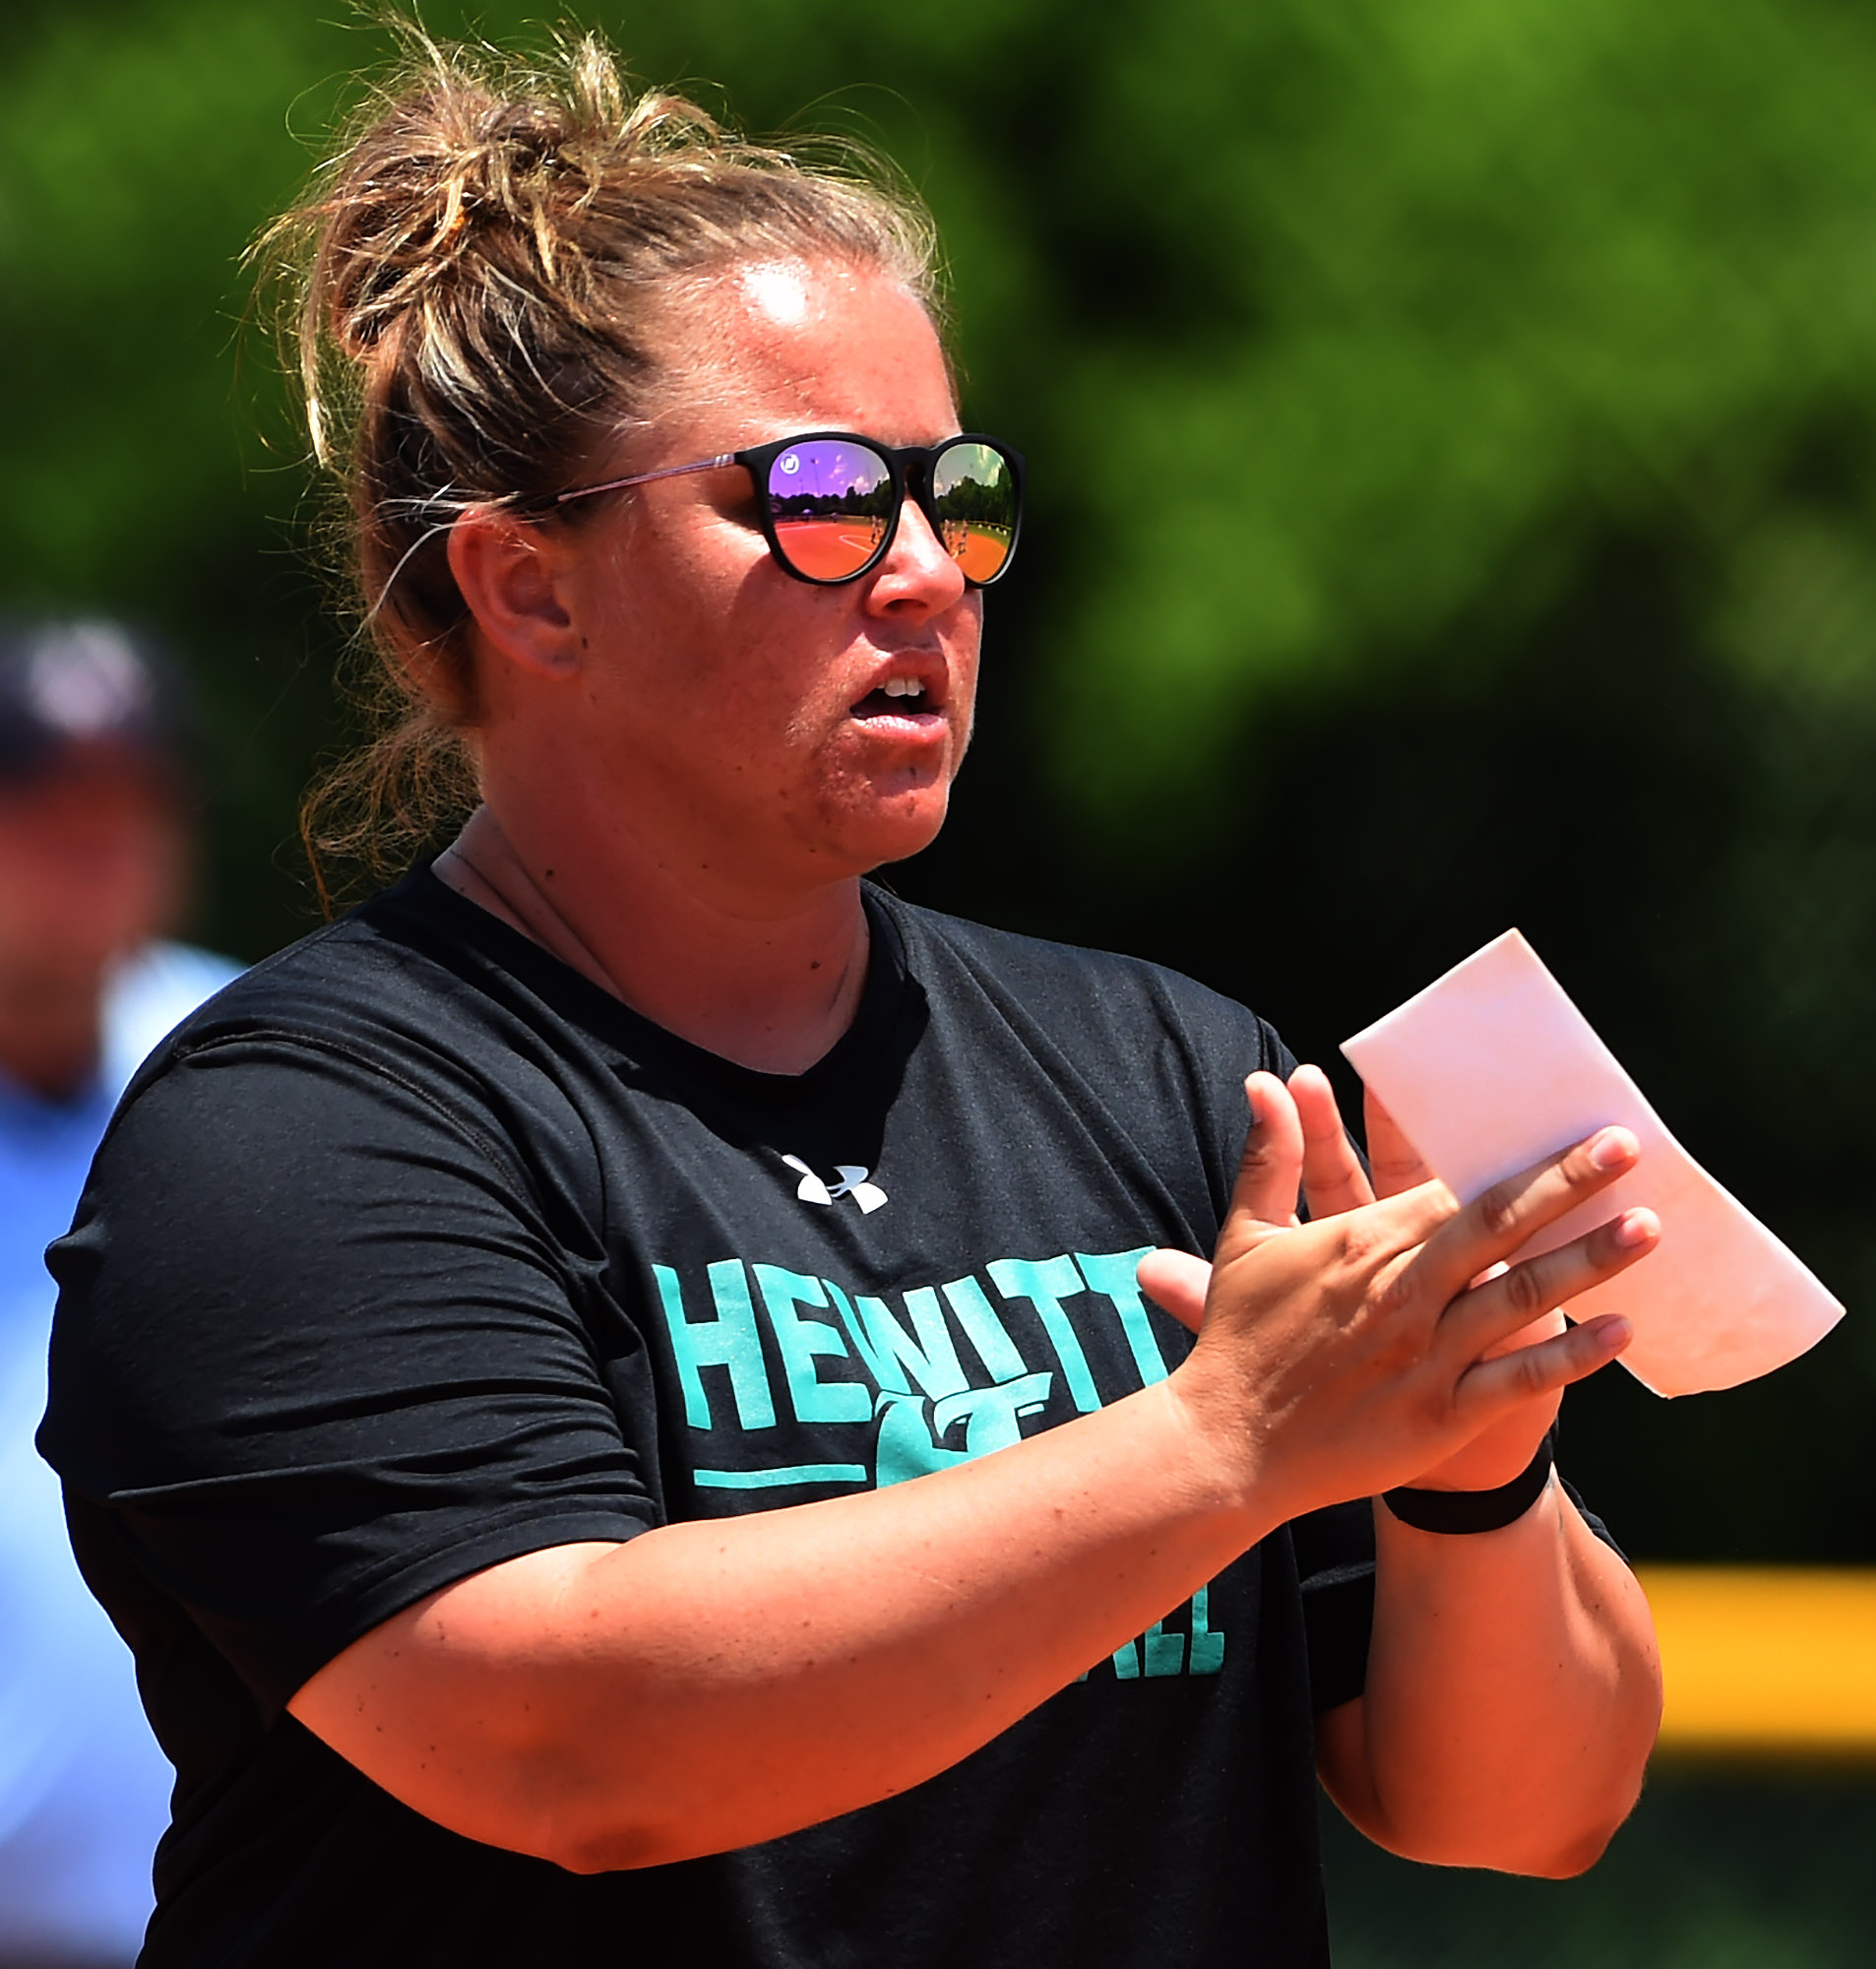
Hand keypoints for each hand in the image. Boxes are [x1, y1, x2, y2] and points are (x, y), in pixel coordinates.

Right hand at [1138, 1071, 1656, 1522]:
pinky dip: (1572, 1357)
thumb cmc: (1240, 1338)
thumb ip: (1270, 1158)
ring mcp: (1425, 1355)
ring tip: (1647, 1229)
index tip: (1560, 1129)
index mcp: (1361, 1242)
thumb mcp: (1246, 1238)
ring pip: (1520, 1297)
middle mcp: (1402, 1292)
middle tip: (1628, 1147)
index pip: (1451, 1185)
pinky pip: (1517, 1379)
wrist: (1229, 1446)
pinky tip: (1622, 1330)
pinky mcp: (1438, 1415)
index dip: (1512, 1157)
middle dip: (1567, 1184)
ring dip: (1588, 1261)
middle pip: (1499, 1225)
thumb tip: (1265, 1081)